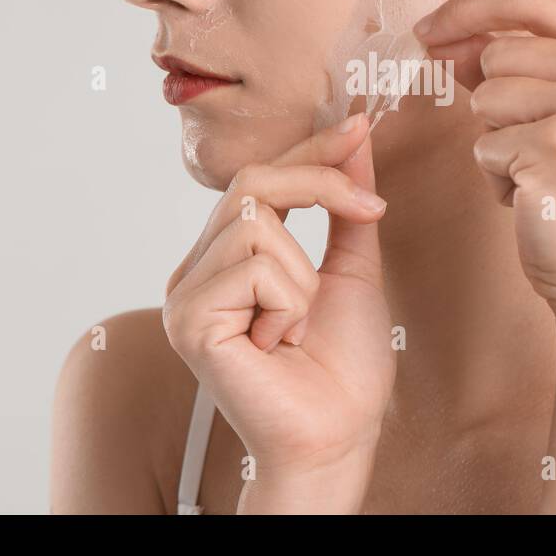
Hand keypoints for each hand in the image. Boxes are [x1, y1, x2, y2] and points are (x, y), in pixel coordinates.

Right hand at [162, 113, 396, 507]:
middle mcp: (196, 270)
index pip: (259, 178)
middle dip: (319, 184)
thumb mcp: (353, 267)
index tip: (360, 123)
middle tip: (369, 212)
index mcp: (227, 256)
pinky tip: (280, 343)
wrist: (339, 433)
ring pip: (255, 222)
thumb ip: (345, 206)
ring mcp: (186, 295)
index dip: (309, 149)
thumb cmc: (342, 366)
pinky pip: (253, 266)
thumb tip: (354, 139)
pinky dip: (289, 303)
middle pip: (252, 183)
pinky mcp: (188, 320)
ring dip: (304, 275)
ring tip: (300, 324)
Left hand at [413, 0, 555, 318]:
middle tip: (538, 151)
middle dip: (493, 102)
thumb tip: (453, 38)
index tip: (428, 30)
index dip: (467, 9)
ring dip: (496, 144)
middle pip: (498, 51)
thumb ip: (530, 66)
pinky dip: (498, 181)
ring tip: (545, 178)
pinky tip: (539, 203)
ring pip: (485, 100)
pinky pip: (483, 148)